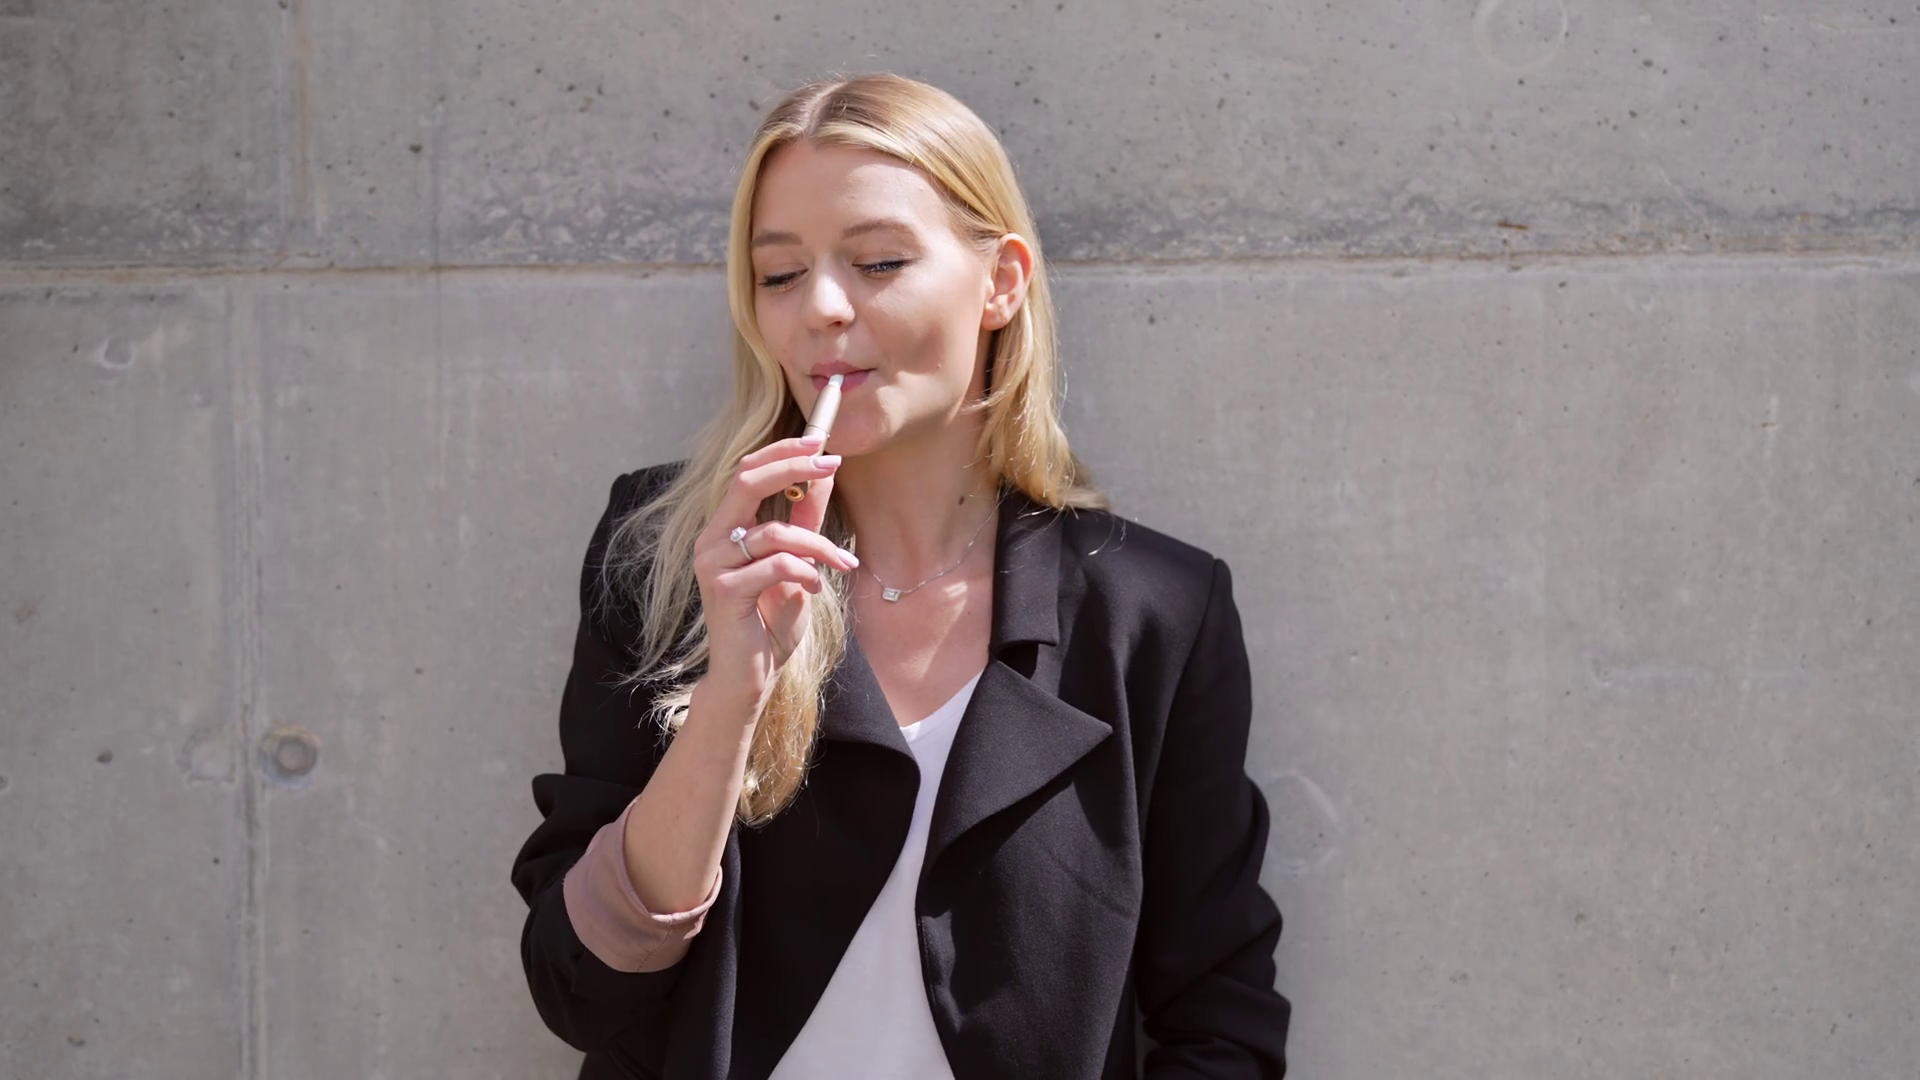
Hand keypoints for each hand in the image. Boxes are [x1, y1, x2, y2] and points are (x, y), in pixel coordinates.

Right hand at [692, 435, 858, 707]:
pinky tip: (815, 590)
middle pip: (746, 481)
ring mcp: (713, 564)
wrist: (749, 676)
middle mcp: (711, 540)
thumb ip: (803, 522)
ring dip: (819, 544)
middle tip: (831, 465)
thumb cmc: (769, 622)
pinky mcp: (723, 590)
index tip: (821, 444)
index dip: (782, 452)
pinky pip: (775, 565)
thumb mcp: (795, 564)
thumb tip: (821, 475)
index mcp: (724, 529)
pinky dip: (805, 573)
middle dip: (793, 466)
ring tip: (843, 563)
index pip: (746, 471)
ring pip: (774, 531)